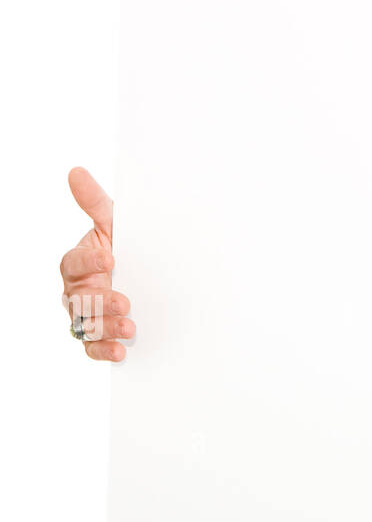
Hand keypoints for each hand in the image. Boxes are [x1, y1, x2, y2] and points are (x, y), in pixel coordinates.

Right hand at [59, 167, 132, 361]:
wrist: (146, 270)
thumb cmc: (125, 244)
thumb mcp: (114, 222)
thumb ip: (95, 202)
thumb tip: (76, 171)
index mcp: (79, 261)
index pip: (74, 262)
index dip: (89, 261)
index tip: (110, 258)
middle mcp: (78, 289)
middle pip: (79, 298)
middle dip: (101, 301)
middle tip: (124, 301)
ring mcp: (86, 312)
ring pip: (86, 323)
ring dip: (105, 327)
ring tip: (129, 327)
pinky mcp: (97, 332)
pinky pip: (92, 346)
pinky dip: (103, 350)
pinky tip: (120, 351)